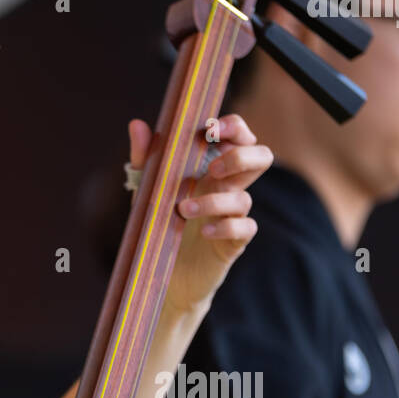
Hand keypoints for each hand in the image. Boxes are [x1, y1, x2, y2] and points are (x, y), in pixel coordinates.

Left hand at [126, 114, 271, 318]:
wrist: (159, 272)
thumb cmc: (157, 222)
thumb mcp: (146, 189)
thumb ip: (144, 158)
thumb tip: (137, 125)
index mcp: (211, 167)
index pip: (238, 137)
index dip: (235, 127)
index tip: (212, 128)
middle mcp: (227, 187)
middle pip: (262, 157)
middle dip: (241, 156)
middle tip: (212, 168)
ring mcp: (233, 215)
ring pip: (245, 198)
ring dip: (214, 201)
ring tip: (182, 210)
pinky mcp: (233, 242)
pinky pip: (245, 228)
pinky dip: (225, 227)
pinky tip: (203, 232)